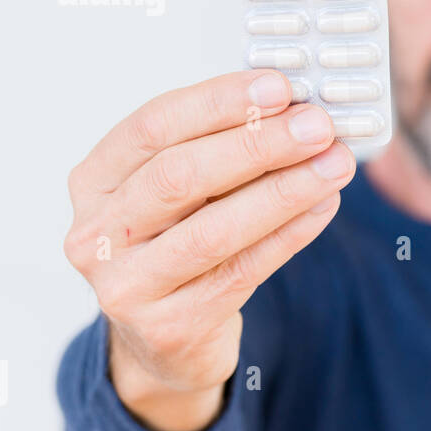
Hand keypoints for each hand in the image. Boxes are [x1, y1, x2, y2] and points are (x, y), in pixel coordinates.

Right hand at [63, 70, 354, 430]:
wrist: (165, 344)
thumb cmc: (180, 246)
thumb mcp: (182, 193)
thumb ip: (222, 148)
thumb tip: (295, 107)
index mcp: (95, 181)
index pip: (153, 126)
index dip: (218, 102)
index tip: (279, 86)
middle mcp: (98, 233)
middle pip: (179, 175)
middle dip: (257, 144)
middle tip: (317, 126)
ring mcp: (126, 285)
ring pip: (214, 229)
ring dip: (284, 190)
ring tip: (335, 164)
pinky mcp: (169, 326)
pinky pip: (242, 270)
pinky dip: (290, 233)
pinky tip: (323, 206)